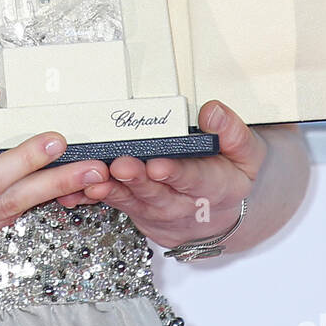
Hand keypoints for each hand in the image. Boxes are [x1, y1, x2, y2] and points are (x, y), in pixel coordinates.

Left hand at [58, 100, 263, 250]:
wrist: (220, 211)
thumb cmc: (229, 171)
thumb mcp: (245, 153)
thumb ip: (232, 132)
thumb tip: (212, 111)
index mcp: (216, 187)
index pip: (196, 179)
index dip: (176, 174)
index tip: (157, 166)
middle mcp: (187, 205)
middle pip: (160, 195)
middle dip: (138, 181)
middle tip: (120, 166)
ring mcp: (162, 213)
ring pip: (135, 203)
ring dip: (113, 191)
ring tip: (95, 179)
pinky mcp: (141, 214)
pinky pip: (118, 205)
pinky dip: (98, 198)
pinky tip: (79, 189)